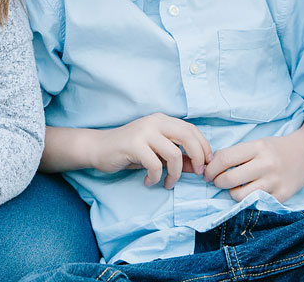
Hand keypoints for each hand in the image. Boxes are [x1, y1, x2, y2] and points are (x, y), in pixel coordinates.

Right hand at [94, 114, 211, 187]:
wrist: (98, 148)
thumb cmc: (128, 152)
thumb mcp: (156, 153)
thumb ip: (176, 157)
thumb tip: (197, 167)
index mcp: (162, 120)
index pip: (192, 130)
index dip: (204, 147)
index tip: (206, 164)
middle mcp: (155, 122)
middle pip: (188, 136)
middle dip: (198, 157)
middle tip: (196, 173)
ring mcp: (144, 131)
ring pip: (174, 153)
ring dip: (175, 174)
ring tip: (168, 183)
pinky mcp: (133, 144)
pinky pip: (155, 164)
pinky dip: (156, 178)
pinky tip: (149, 181)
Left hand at [205, 132, 303, 202]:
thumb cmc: (277, 149)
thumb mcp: (258, 144)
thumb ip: (237, 154)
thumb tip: (211, 166)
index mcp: (258, 148)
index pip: (225, 158)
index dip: (211, 167)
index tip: (207, 171)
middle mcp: (266, 165)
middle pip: (230, 179)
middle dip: (217, 181)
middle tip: (216, 181)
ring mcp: (274, 182)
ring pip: (239, 195)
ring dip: (230, 193)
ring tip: (233, 187)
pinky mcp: (281, 196)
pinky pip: (254, 203)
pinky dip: (246, 199)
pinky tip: (247, 192)